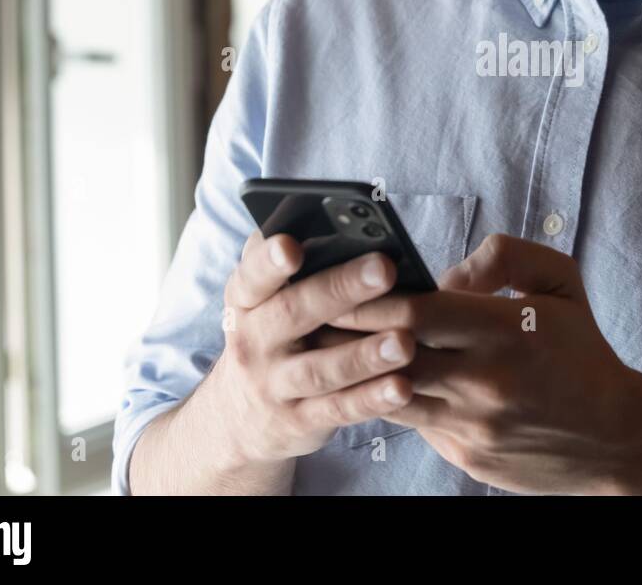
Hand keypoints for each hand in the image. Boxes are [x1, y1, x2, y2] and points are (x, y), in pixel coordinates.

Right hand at [207, 231, 418, 468]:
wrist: (237, 418)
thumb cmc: (267, 336)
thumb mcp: (259, 303)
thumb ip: (284, 268)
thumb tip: (324, 220)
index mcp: (245, 302)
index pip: (252, 277)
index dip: (269, 262)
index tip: (292, 245)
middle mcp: (253, 342)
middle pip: (295, 313)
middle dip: (340, 289)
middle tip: (384, 268)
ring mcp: (274, 385)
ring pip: (320, 369)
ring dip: (364, 355)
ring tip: (405, 341)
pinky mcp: (299, 421)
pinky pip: (338, 409)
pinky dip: (370, 400)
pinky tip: (403, 387)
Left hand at [329, 234, 641, 493]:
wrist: (613, 437)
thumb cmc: (582, 351)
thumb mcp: (561, 283)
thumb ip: (505, 256)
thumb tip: (447, 272)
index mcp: (507, 331)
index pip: (417, 311)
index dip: (370, 295)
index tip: (339, 279)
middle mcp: (485, 381)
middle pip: (391, 353)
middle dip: (345, 331)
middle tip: (309, 310)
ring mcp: (471, 424)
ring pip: (391, 394)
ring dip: (355, 370)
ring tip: (324, 344)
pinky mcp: (464, 454)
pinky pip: (412, 423)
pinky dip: (389, 399)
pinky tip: (371, 380)